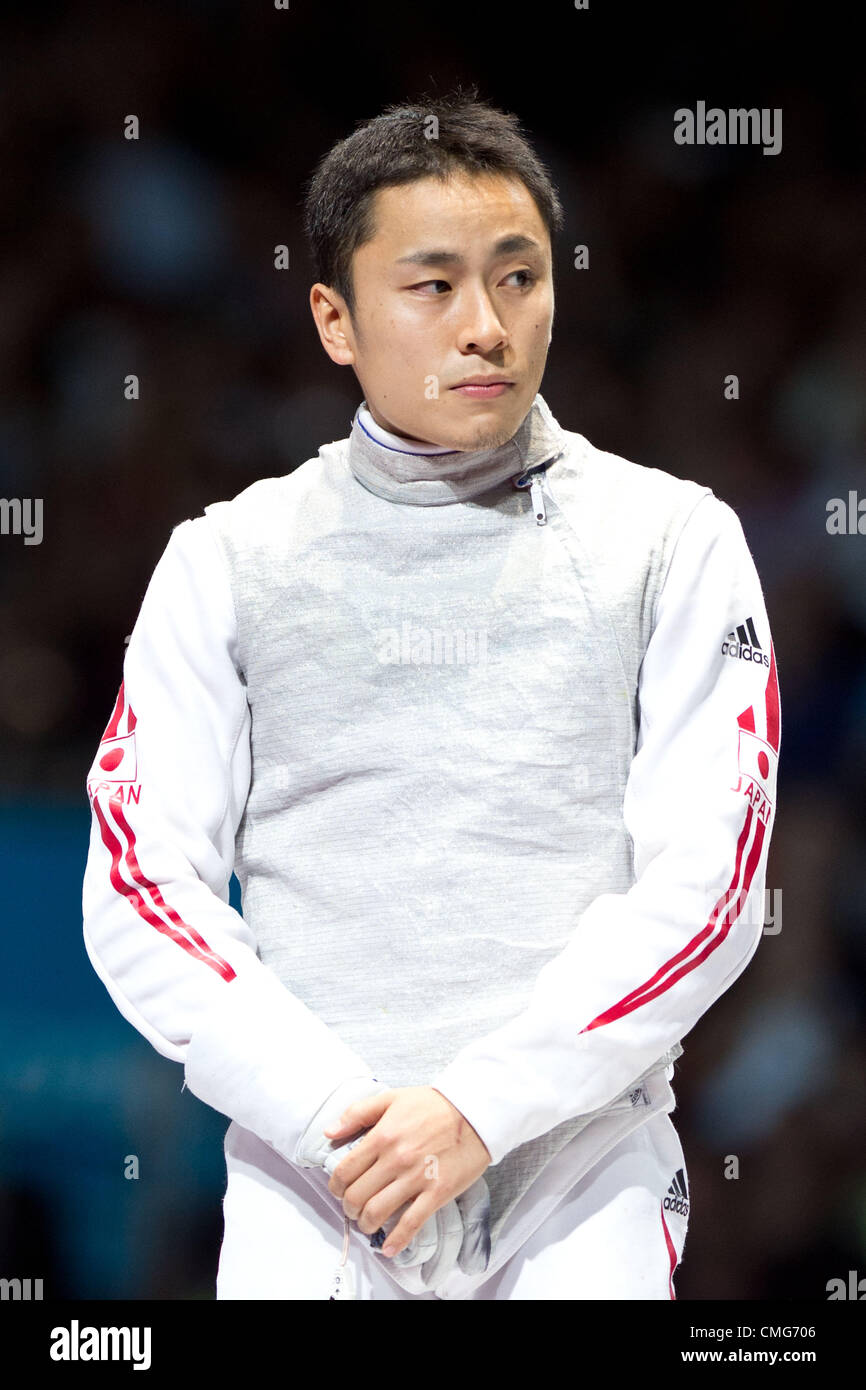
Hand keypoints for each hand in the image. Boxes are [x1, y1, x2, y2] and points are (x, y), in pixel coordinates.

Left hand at [324, 1085, 491, 1257]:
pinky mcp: (437, 1193)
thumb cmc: (433, 1104)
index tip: (339, 1190)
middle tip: (353, 1208)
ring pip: (377, 1213)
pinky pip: (411, 1223)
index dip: (336, 1187)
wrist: (475, 1112)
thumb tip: (329, 1132)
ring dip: (366, 1224)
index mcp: (382, 1136)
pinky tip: (389, 1248)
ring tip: (368, 1223)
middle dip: (349, 1208)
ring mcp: (416, 1178)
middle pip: (357, 1196)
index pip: (344, 1171)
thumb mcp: (392, 1098)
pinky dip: (396, 1241)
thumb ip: (357, 1113)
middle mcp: (395, 1160)